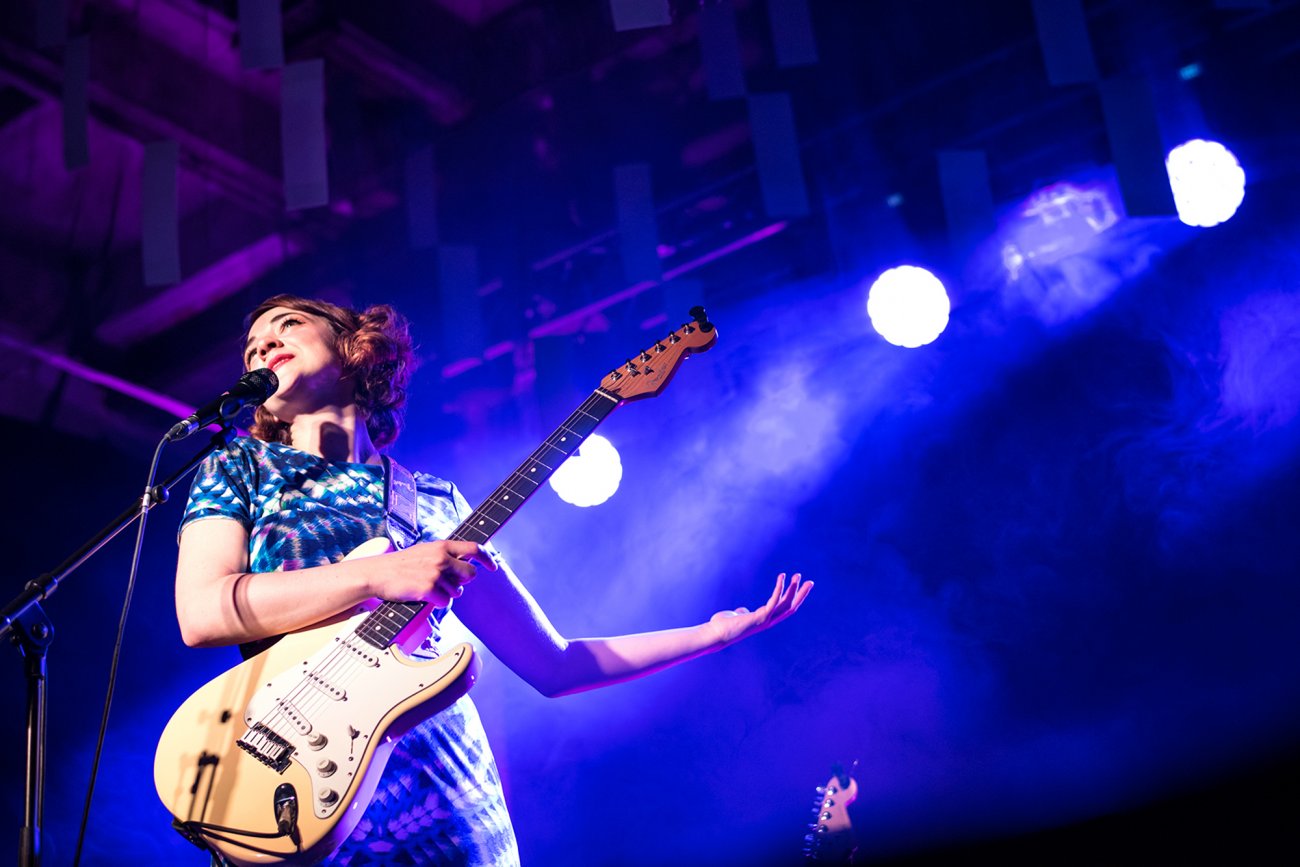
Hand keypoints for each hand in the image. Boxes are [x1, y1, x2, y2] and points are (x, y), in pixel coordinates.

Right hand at [368, 540, 497, 606]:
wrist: (378, 574)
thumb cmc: (401, 564)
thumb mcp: (425, 551)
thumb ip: (445, 554)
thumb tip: (466, 563)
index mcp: (442, 546)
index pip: (474, 548)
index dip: (487, 558)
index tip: (493, 566)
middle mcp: (442, 558)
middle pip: (470, 574)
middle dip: (463, 581)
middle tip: (448, 583)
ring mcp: (436, 574)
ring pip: (458, 591)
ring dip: (447, 594)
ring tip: (429, 588)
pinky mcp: (429, 589)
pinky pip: (446, 602)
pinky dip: (438, 603)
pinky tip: (425, 596)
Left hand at [706, 572, 811, 646]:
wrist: (715, 634)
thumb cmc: (723, 626)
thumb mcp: (737, 616)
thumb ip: (744, 613)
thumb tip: (743, 610)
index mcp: (764, 619)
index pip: (783, 608)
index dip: (792, 597)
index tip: (797, 586)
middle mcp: (768, 621)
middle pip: (790, 607)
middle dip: (800, 594)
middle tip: (810, 582)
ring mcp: (765, 620)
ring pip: (786, 604)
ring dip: (794, 589)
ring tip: (798, 576)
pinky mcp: (760, 617)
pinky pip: (774, 601)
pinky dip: (779, 588)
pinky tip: (782, 577)